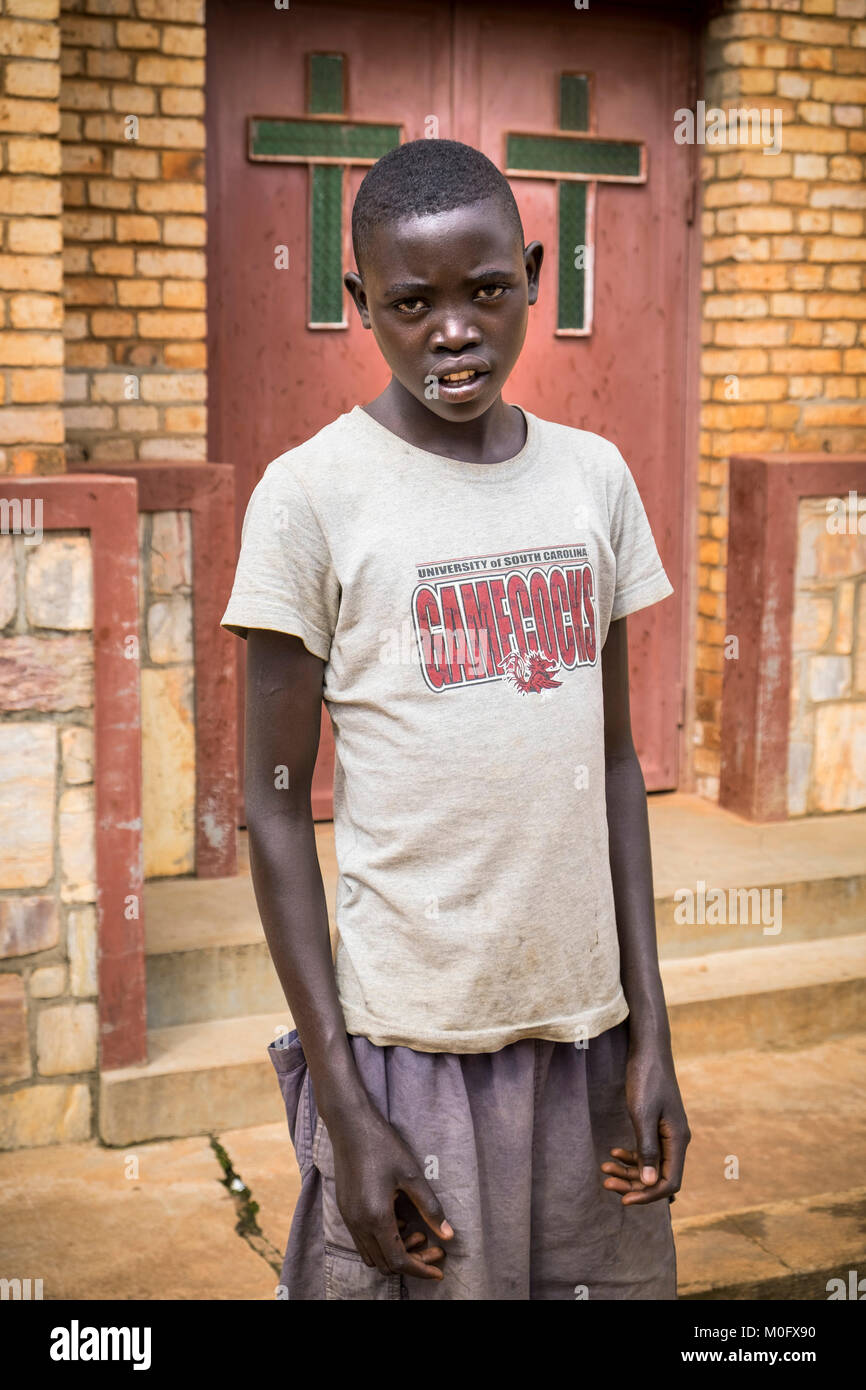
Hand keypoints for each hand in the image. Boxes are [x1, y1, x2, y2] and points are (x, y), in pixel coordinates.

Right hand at [327, 1102, 453, 1279]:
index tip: (440, 1271)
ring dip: (395, 1254)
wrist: (350, 1125)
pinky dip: (383, 1242)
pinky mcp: (345, 1210)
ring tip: (417, 1233)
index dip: (421, 1270)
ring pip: (372, 1255)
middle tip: (434, 1249)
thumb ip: (430, 1207)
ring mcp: (349, 1218)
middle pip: (385, 1264)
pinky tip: (398, 1221)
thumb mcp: (412, 1175)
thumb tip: (448, 1235)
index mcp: (376, 1217)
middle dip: (412, 1263)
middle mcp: (358, 1224)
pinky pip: (363, 1241)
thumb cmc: (383, 1146)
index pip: (399, 1261)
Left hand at [600, 1040, 689, 1205]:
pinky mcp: (657, 1126)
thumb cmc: (646, 1079)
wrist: (648, 1050)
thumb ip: (647, 1149)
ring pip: (650, 1165)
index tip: (624, 1200)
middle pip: (658, 1177)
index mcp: (678, 1140)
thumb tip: (651, 1184)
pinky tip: (613, 1153)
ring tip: (604, 1170)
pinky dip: (631, 1156)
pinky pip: (647, 1151)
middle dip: (633, 1185)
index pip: (670, 1182)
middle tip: (606, 1183)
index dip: (648, 1195)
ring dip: (629, 1171)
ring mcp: (667, 1133)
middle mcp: (676, 1140)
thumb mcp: (642, 1115)